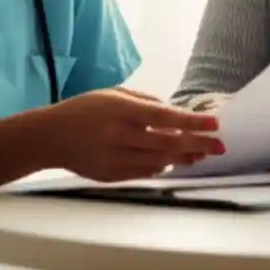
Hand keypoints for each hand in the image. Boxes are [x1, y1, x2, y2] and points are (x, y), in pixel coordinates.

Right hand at [39, 87, 223, 181]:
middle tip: (219, 146)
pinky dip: (161, 166)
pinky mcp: (111, 175)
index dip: (192, 122)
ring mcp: (114, 158)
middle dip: (198, 145)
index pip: (164, 117)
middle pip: (167, 143)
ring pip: (159, 162)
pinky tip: (173, 161)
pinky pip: (144, 173)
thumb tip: (174, 113)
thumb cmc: (84, 110)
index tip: (215, 124)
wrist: (49, 137)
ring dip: (183, 158)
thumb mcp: (112, 95)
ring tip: (200, 154)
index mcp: (120, 110)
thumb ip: (144, 102)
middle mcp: (119, 135)